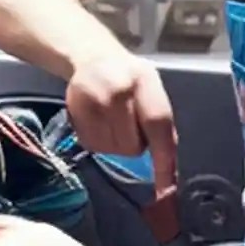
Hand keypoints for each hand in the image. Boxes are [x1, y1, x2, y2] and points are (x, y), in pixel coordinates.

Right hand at [65, 52, 177, 192]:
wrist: (93, 58)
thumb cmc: (129, 76)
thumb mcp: (151, 87)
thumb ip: (160, 119)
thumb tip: (169, 162)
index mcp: (144, 80)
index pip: (158, 125)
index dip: (163, 159)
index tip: (166, 187)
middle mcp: (117, 90)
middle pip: (132, 145)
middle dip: (136, 144)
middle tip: (131, 125)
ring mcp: (93, 102)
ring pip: (112, 149)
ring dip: (117, 144)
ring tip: (114, 121)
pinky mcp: (75, 113)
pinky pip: (93, 146)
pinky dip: (100, 141)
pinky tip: (100, 122)